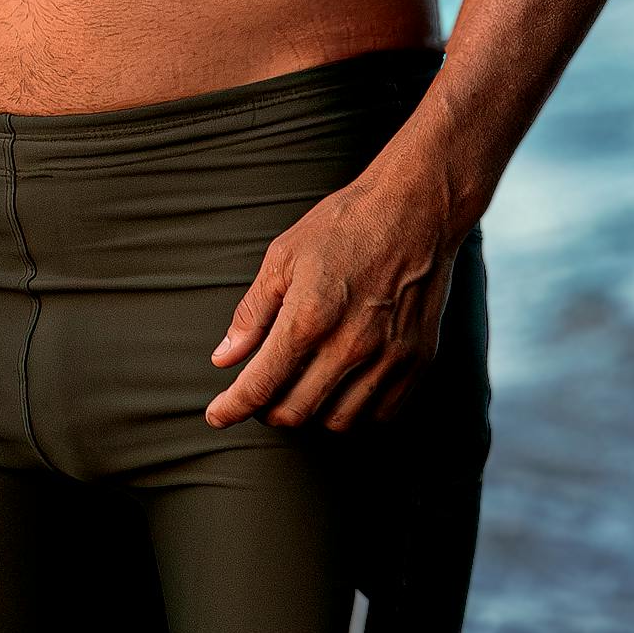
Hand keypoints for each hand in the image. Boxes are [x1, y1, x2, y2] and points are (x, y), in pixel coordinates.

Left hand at [205, 172, 460, 431]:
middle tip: (259, 394)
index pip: (261, 385)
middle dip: (267, 411)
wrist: (414, 210)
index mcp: (309, 317)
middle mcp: (350, 346)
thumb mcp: (283, 257)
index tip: (215, 416)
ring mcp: (389, 358)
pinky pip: (381, 414)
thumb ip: (252, 313)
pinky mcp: (418, 362)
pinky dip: (354, 411)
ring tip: (300, 387)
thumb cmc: (343, 226)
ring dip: (311, 414)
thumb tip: (224, 357)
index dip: (232, 408)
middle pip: (296, 412)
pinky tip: (341, 387)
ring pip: (338, 422)